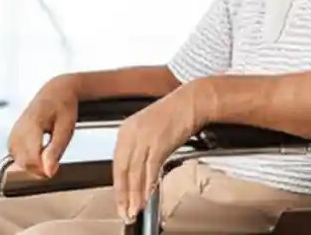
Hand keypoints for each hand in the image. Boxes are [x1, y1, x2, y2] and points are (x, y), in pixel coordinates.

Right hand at [7, 76, 78, 178]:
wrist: (54, 92)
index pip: (30, 159)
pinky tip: (40, 150)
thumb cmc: (63, 107)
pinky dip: (30, 160)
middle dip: (41, 168)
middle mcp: (17, 130)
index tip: (56, 168)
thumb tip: (49, 173)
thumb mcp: (67, 128)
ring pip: (20, 163)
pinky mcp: (11, 139)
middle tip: (55, 158)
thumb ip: (56, 150)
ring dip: (35, 164)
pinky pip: (18, 158)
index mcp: (31, 124)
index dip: (44, 170)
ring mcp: (12, 135)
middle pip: (24, 163)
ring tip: (48, 150)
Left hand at [112, 86, 204, 223]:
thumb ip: (140, 147)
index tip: (121, 199)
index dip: (118, 185)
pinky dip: (148, 184)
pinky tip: (148, 195)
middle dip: (123, 194)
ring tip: (136, 208)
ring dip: (135, 194)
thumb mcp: (150, 129)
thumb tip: (138, 171)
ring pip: (134, 172)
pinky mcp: (158, 142)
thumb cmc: (176, 113)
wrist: (193, 100)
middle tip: (125, 210)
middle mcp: (131, 133)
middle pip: (122, 170)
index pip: (117, 163)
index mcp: (126, 129)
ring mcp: (144, 137)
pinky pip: (150, 168)